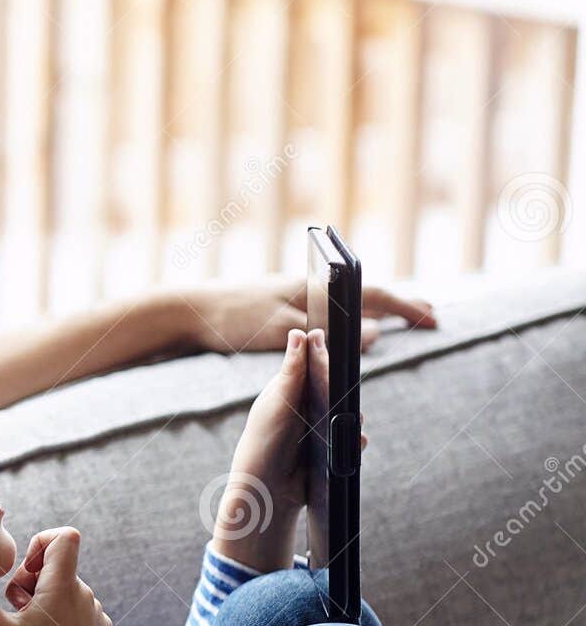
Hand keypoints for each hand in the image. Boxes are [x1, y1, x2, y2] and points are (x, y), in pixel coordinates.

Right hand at [0, 528, 119, 625]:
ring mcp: (94, 610)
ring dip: (43, 601)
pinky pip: (76, 607)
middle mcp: (84, 592)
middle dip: (30, 582)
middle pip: (55, 565)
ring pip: (64, 588)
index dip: (40, 543)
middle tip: (19, 612)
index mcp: (62, 585)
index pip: (65, 535)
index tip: (25, 571)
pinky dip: (59, 617)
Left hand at [180, 276, 435, 353]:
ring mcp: (297, 297)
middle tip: (433, 318)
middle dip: (401, 306)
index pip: (372, 295)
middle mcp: (309, 289)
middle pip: (366, 295)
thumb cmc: (232, 319)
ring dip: (378, 310)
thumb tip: (374, 333)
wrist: (190, 311)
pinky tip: (351, 328)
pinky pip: (330, 311)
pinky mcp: (283, 308)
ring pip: (349, 302)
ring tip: (402, 322)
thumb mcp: (281, 331)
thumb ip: (325, 336)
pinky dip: (351, 317)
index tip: (434, 320)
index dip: (406, 308)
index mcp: (313, 290)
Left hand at [209, 328, 364, 571]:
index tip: (340, 356)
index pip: (313, 367)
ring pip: (344, 415)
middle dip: (345, 395)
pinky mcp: (326, 450)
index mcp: (287, 391)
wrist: (268, 491)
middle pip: (334, 391)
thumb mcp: (278, 403)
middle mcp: (302, 407)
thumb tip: (299, 332)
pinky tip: (355, 443)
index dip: (328, 360)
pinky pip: (347, 440)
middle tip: (348, 400)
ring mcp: (315, 429)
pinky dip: (353, 442)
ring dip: (352, 419)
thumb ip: (292, 371)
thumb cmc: (264, 443)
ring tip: (354, 422)